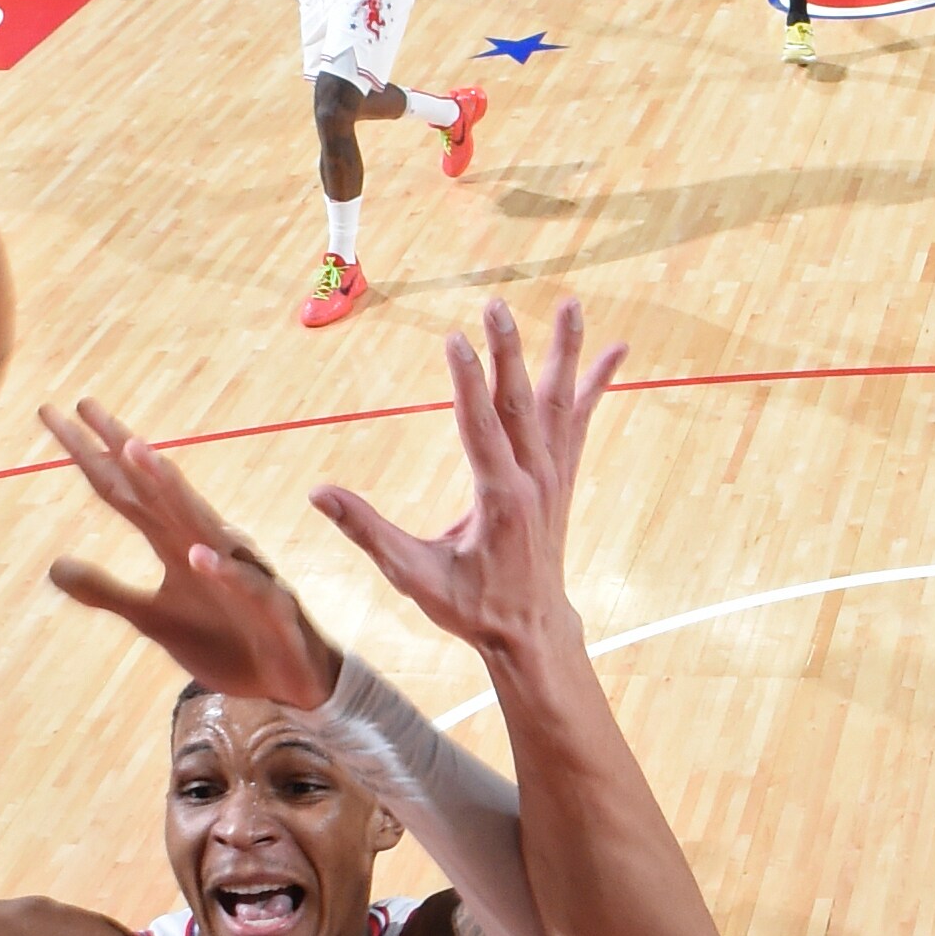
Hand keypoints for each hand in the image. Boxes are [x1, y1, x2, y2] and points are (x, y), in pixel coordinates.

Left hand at [42, 398, 339, 704]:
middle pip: (157, 489)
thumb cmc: (223, 638)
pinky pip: (245, 585)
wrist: (287, 679)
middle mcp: (204, 543)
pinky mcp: (270, 607)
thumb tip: (54, 565)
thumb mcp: (152, 619)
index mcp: (174, 542)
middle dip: (123, 448)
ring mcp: (239, 571)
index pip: (124, 492)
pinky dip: (222, 570)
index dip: (90, 455)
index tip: (54, 415)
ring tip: (135, 451)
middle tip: (85, 405)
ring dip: (169, 487)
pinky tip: (197, 555)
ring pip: (200, 521)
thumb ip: (106, 591)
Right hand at [314, 297, 623, 660]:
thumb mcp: (412, 575)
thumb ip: (366, 530)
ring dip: (565, 352)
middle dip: (509, 350)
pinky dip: (596, 385)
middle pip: (521, 403)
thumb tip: (318, 494)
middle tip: (498, 306)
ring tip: (574, 305)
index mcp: (499, 500)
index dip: (468, 381)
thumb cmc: (471, 606)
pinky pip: (579, 421)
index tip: (456, 338)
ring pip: (560, 403)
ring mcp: (554, 477)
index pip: (480, 427)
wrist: (530, 631)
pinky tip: (616, 352)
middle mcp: (534, 481)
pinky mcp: (562, 477)